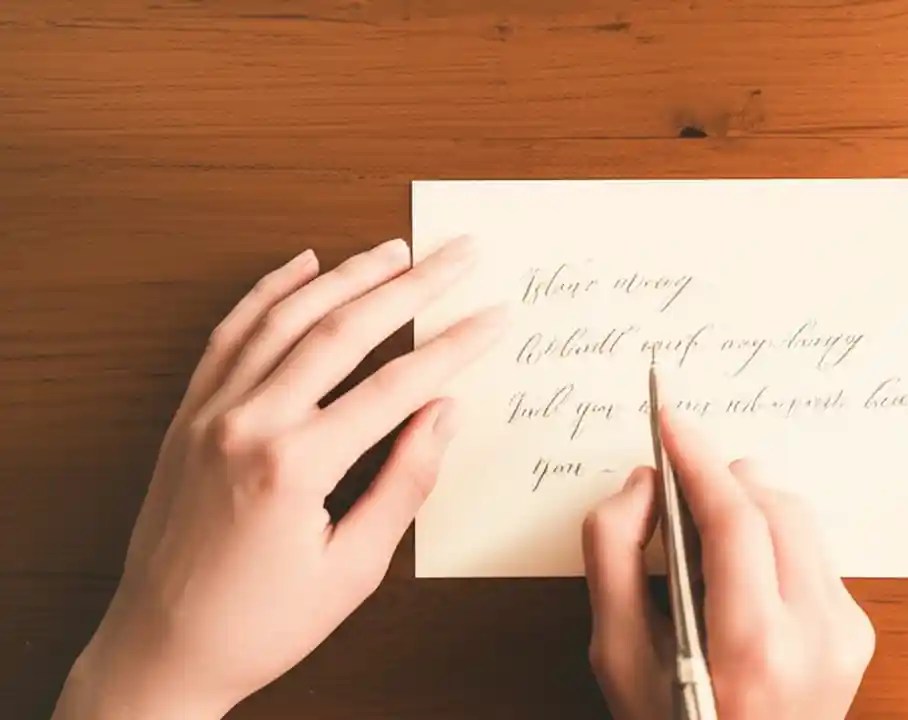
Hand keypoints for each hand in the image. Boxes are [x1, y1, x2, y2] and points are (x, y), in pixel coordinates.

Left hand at [54, 237, 503, 719]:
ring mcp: (210, 412)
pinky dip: (266, 292)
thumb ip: (404, 483)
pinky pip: (229, 334)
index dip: (454, 346)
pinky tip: (301, 265)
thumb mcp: (352, 569)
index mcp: (295, 465)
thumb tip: (445, 414)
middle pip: (343, 330)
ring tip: (394, 250)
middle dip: (410, 285)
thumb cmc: (258, 624)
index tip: (492, 318)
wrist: (160, 650)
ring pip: (285, 317)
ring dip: (345, 275)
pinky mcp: (187, 416)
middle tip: (455, 255)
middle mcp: (247, 423)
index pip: (395, 384)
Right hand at [583, 410, 874, 719]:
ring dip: (748, 508)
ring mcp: (846, 634)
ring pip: (799, 520)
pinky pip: (813, 552)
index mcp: (753, 646)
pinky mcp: (857, 632)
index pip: (736, 520)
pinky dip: (772, 541)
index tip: (671, 421)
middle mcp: (816, 635)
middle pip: (775, 506)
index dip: (700, 460)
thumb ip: (614, 556)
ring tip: (704, 537)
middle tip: (675, 488)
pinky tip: (740, 574)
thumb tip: (646, 484)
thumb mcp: (616, 656)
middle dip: (722, 481)